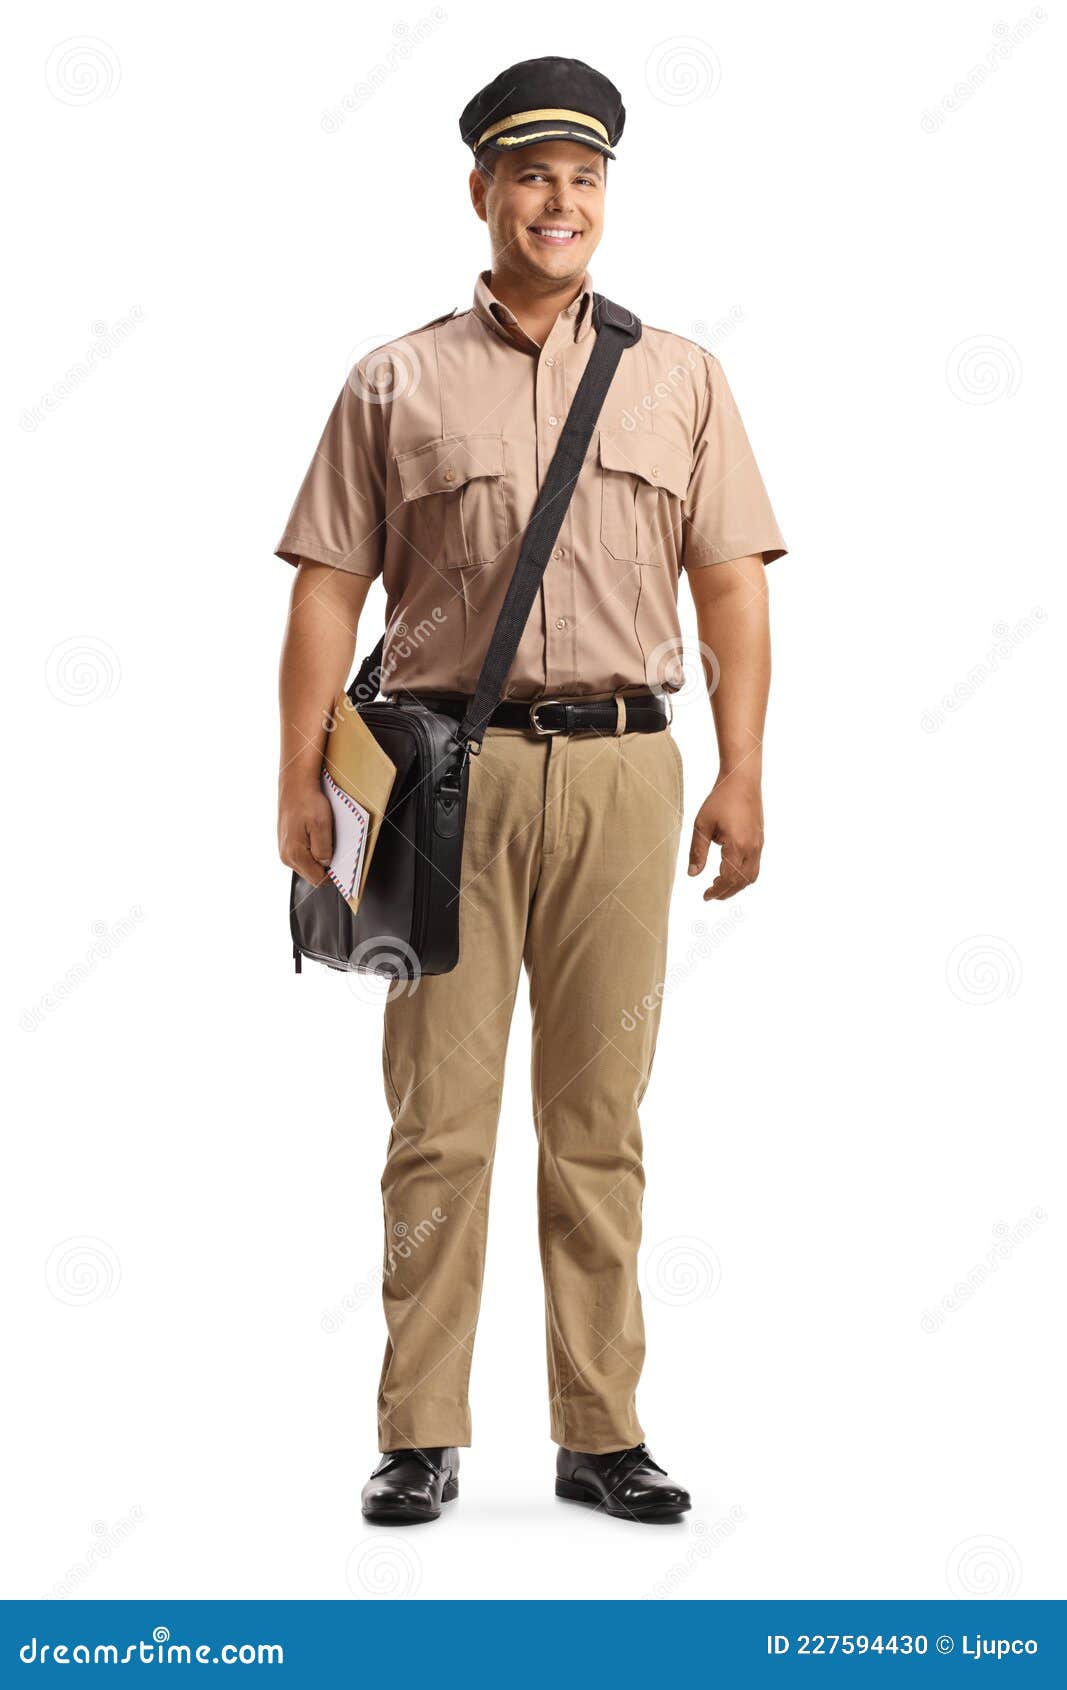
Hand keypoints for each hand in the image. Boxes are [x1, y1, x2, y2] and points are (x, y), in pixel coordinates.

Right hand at [278, 781, 332, 885]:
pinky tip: (316, 835)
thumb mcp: (321, 825)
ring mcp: (284, 851)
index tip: (343, 866)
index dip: (333, 875)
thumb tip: (325, 865)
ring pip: (308, 864)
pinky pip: (303, 854)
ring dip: (319, 856)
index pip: (317, 879)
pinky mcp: (286, 844)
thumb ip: (323, 850)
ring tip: (325, 838)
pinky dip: (312, 849)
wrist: (294, 786)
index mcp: (295, 855)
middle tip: (335, 848)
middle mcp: (286, 856)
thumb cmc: (307, 802)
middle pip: (312, 874)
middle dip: (326, 865)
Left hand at [687, 774, 763, 900]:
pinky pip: (755, 866)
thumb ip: (697, 852)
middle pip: (742, 881)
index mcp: (737, 845)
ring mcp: (759, 844)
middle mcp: (752, 848)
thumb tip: (692, 875)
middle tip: (710, 894)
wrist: (742, 780)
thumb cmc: (720, 799)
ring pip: (751, 876)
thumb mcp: (702, 825)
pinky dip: (743, 875)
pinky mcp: (760, 840)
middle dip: (726, 891)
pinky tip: (730, 870)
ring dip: (736, 885)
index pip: (729, 878)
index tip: (705, 896)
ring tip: (719, 885)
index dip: (717, 890)